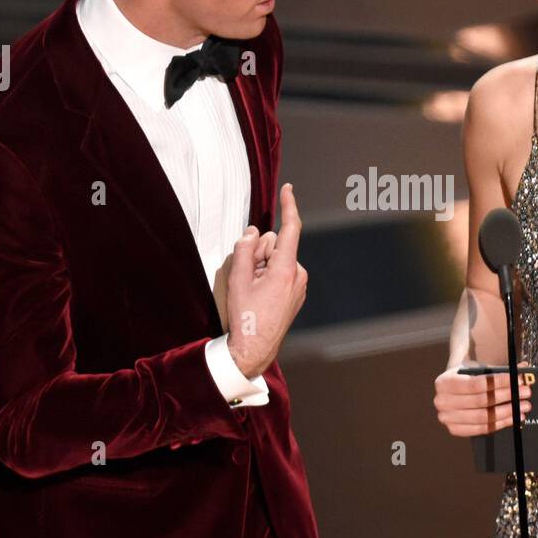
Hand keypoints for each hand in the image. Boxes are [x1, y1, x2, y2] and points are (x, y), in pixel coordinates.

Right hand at [225, 183, 307, 378]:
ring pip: (277, 259)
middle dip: (259, 251)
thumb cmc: (246, 316)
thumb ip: (243, 250)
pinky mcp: (296, 293)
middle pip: (276, 244)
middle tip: (247, 275)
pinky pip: (280, 272)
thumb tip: (251, 232)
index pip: (291, 229)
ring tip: (252, 289)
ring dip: (262, 266)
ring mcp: (299, 285)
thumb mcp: (237, 279)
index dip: (288, 206)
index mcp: (287, 269)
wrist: (255, 348)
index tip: (288, 189)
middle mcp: (298, 275)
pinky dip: (268, 275)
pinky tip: (259, 295)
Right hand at [433, 361, 532, 436]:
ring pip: (483, 416)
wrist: (455, 389)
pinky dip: (500, 424)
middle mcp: (441, 401)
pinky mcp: (454, 430)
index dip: (500, 382)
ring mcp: (446, 418)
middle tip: (526, 393)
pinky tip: (514, 418)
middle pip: (481, 401)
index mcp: (444, 382)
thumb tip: (524, 367)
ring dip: (507, 412)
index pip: (477, 383)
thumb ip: (500, 369)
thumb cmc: (468, 377)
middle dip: (507, 396)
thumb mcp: (479, 369)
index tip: (520, 380)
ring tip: (524, 407)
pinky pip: (482, 429)